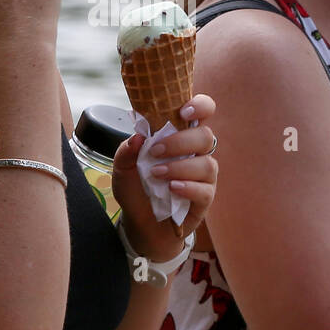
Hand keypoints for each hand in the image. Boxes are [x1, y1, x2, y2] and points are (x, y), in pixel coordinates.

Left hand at [111, 94, 216, 263]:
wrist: (139, 224)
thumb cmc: (136, 189)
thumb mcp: (122, 169)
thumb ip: (126, 151)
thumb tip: (137, 136)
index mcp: (181, 136)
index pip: (203, 111)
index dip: (200, 105)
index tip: (184, 110)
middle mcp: (196, 153)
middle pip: (205, 135)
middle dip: (180, 141)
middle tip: (155, 152)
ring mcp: (203, 176)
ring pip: (207, 164)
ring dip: (180, 167)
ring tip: (157, 175)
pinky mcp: (204, 199)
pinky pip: (205, 190)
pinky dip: (188, 187)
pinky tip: (172, 189)